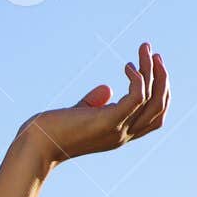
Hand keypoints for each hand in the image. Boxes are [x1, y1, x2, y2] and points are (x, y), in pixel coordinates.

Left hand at [20, 42, 169, 165]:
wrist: (35, 146)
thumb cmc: (51, 132)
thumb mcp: (78, 115)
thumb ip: (92, 103)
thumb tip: (107, 89)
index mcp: (119, 134)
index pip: (155, 117)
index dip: (160, 92)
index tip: (152, 68)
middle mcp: (123, 134)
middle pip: (159, 107)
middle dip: (162, 78)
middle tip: (153, 53)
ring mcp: (117, 130)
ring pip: (152, 99)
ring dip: (153, 71)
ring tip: (144, 50)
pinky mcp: (108, 121)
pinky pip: (137, 97)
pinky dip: (138, 79)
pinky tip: (126, 66)